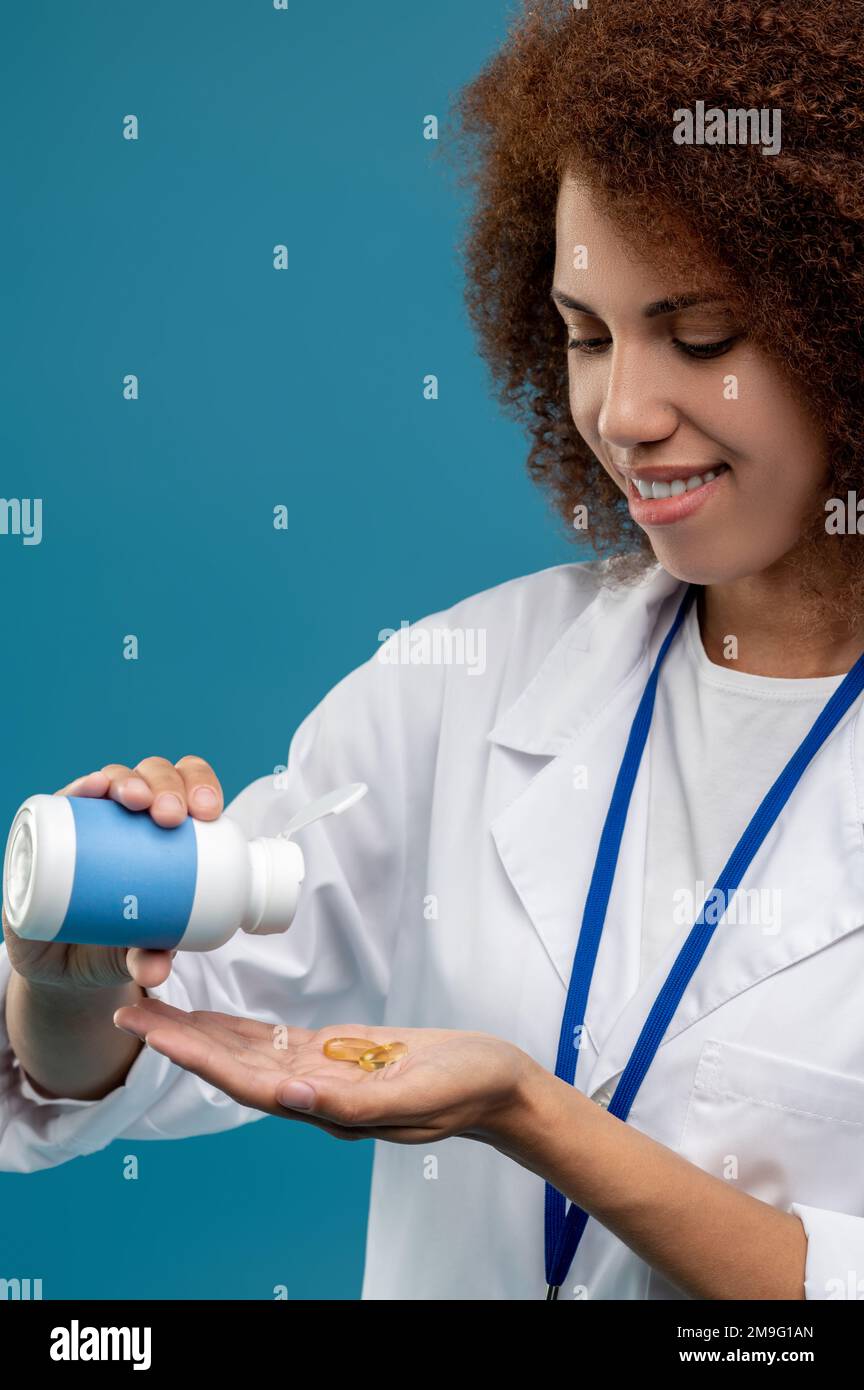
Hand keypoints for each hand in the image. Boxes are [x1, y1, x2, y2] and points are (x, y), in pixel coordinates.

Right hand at [3, 756, 223, 992]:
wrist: (63, 959)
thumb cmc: (119, 940)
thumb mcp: (139, 950)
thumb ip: (150, 956)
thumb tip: (155, 971)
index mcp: (171, 831)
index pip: (192, 789)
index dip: (203, 787)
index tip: (209, 812)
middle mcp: (134, 815)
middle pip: (157, 777)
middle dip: (167, 786)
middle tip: (170, 816)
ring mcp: (94, 818)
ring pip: (116, 779)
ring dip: (128, 780)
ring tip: (135, 800)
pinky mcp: (55, 830)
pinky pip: (68, 798)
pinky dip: (82, 786)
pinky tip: (93, 786)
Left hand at [112, 996, 537, 1144]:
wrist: (499, 1085)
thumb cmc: (467, 1089)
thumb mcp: (417, 1097)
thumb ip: (353, 1104)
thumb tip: (288, 1097)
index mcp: (328, 1107)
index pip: (245, 1081)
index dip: (196, 1056)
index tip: (151, 1031)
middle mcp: (314, 1094)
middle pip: (233, 1066)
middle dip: (181, 1039)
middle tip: (131, 1007)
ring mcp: (324, 1076)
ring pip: (249, 1053)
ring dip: (203, 1032)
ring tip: (158, 1008)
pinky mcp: (339, 1056)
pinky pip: (279, 1043)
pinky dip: (243, 1029)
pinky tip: (219, 1019)